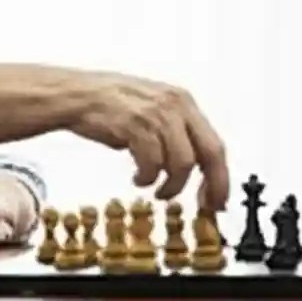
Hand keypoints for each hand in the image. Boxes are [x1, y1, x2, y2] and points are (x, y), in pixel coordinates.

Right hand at [71, 72, 229, 210]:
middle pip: (209, 153)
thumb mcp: (156, 109)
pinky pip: (152, 164)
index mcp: (184, 103)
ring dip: (171, 186)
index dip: (221, 177)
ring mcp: (157, 115)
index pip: (216, 144)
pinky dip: (147, 178)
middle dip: (210, 186)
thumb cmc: (115, 104)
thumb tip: (196, 168)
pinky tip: (138, 178)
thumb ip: (178, 132)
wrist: (80, 95)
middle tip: (203, 205)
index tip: (218, 199)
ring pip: (181, 163)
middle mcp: (176, 106)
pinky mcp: (136, 126)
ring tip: (158, 191)